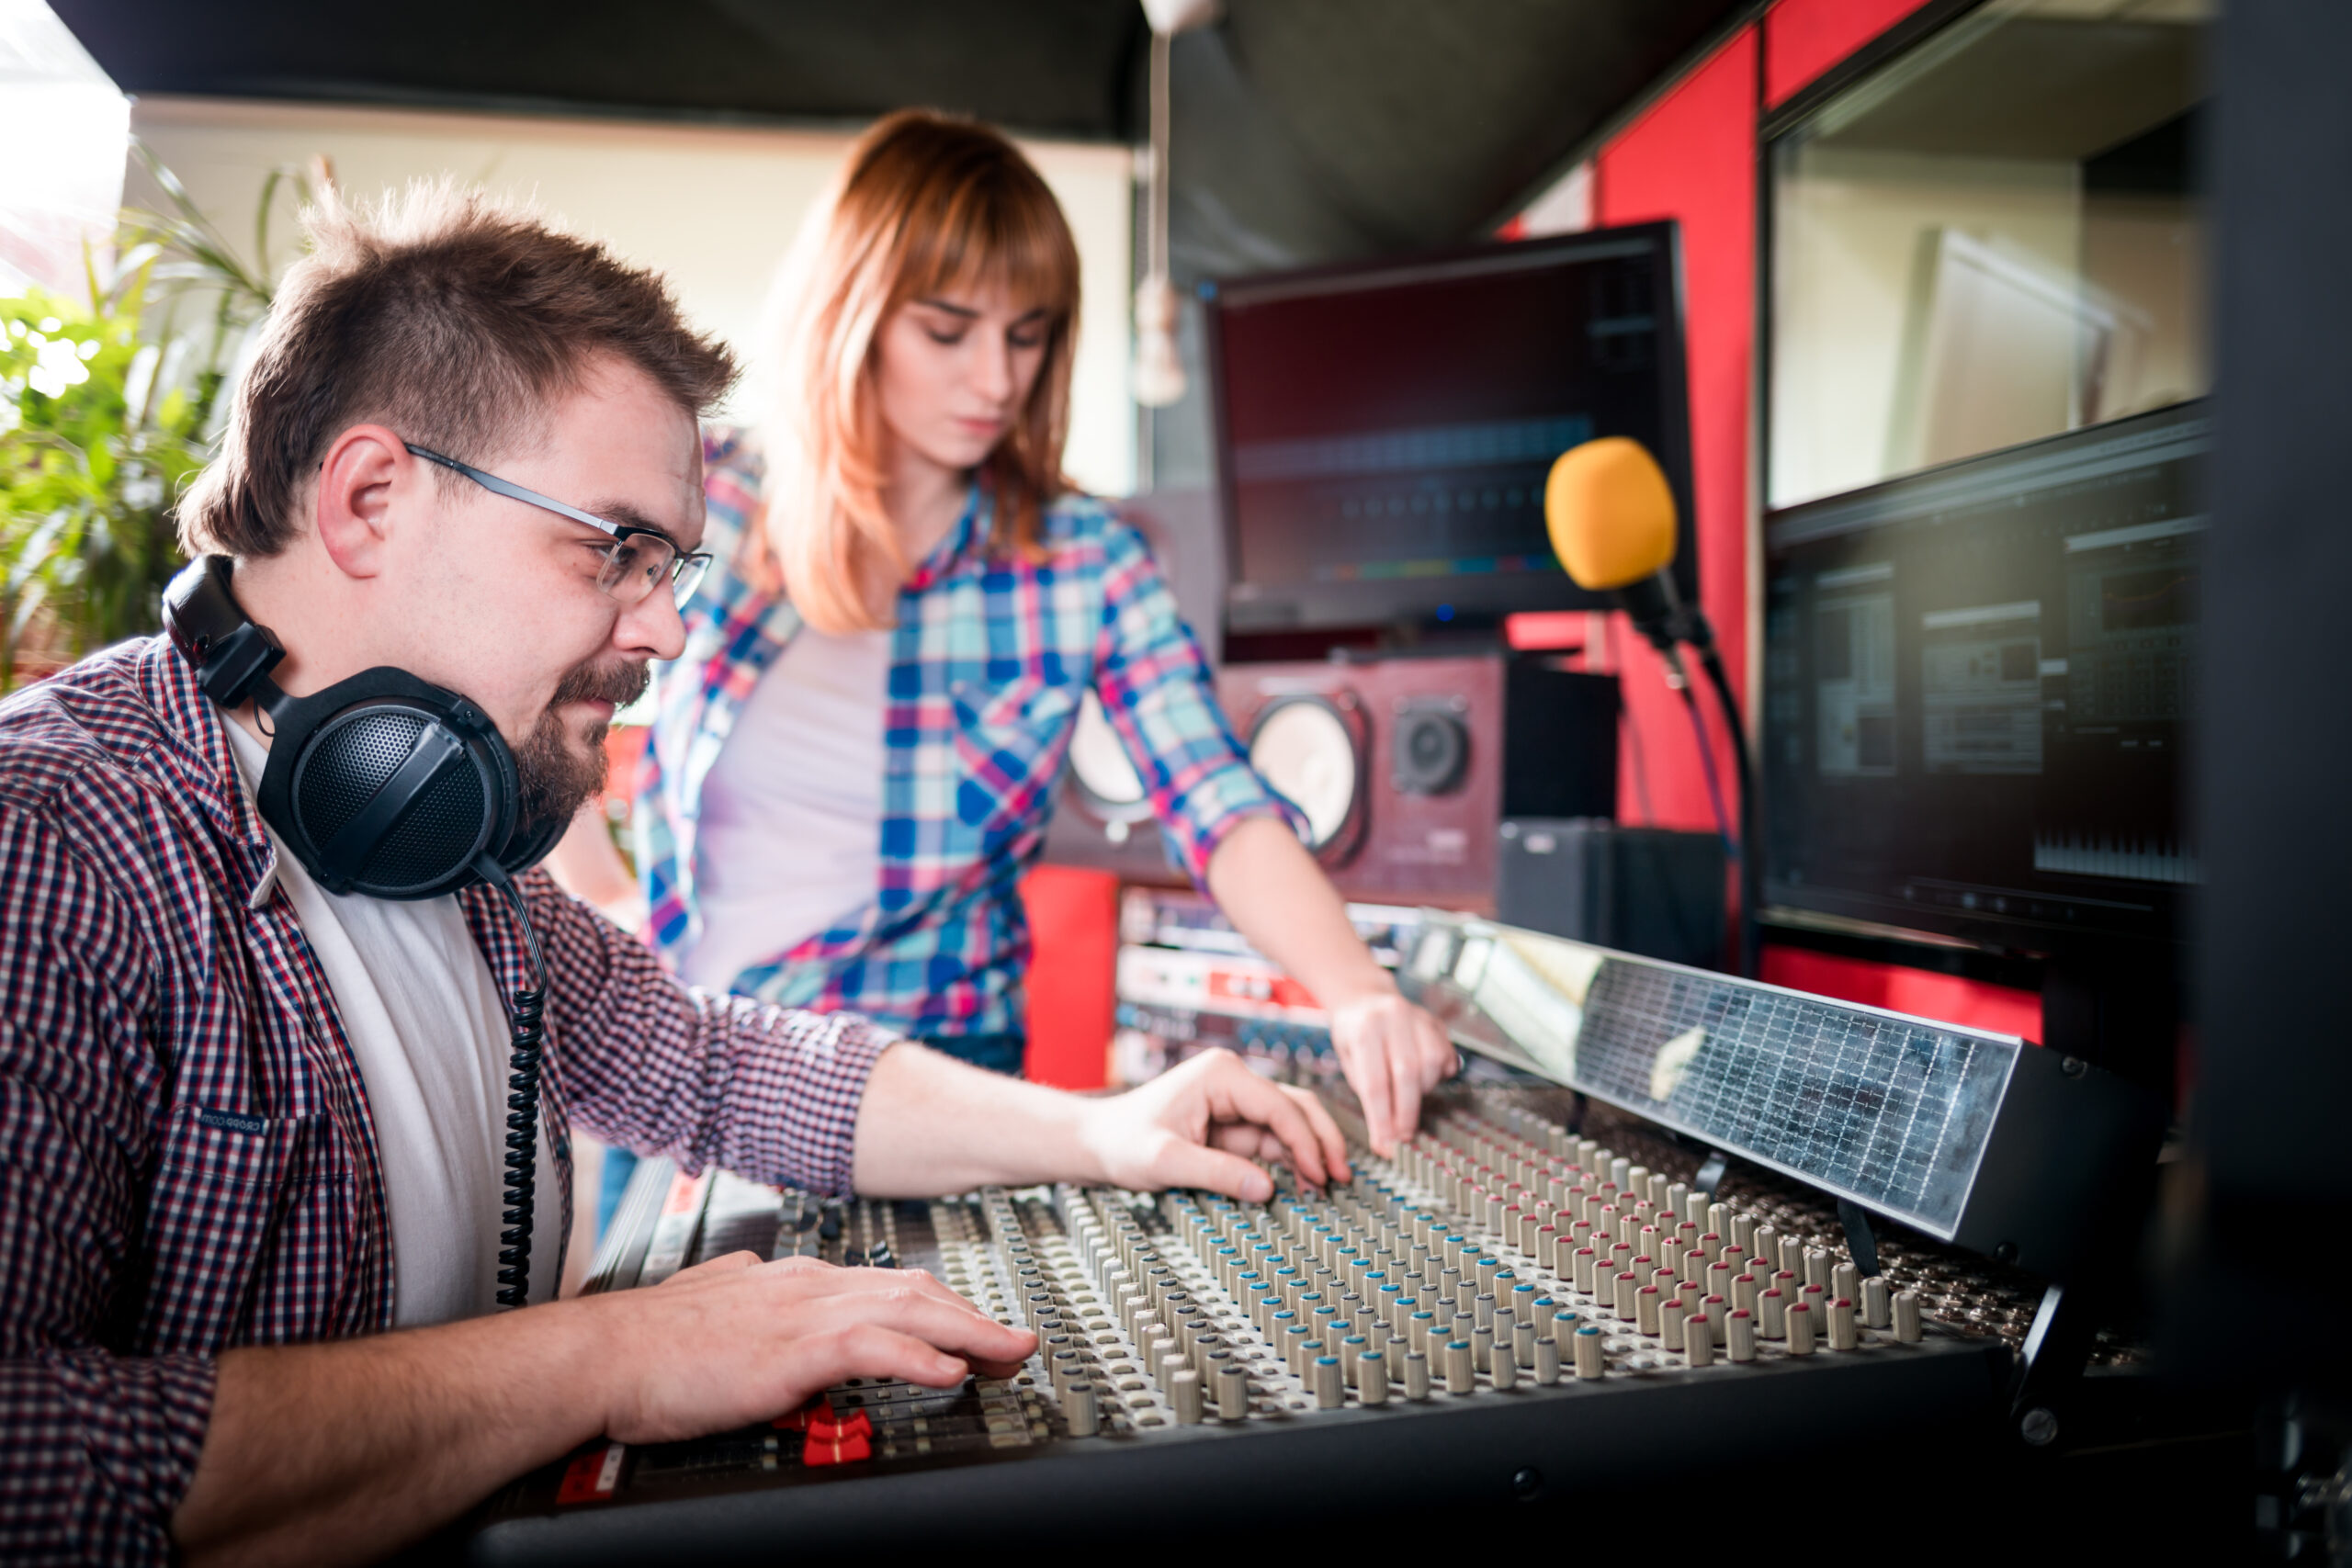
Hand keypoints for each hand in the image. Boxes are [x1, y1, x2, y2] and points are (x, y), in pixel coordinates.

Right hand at [589, 1252, 1034, 1442]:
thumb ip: (750, 1303)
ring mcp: (798, 1315)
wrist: (598, 1358)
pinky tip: (951, 1371)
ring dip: (969, 1332)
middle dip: (975, 1316)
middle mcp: (805, 1286)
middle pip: (913, 1290)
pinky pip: (869, 1345)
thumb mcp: (714, 1309)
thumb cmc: (644, 1347)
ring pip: (906, 1309)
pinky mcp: (786, 1350)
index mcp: (790, 1280)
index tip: (978, 1328)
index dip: (943, 1305)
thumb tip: (764, 1303)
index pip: (886, 1284)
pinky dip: (918, 1355)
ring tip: (1009, 1355)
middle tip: (1019, 1343)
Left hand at [1078, 1047, 1351, 1200]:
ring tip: (1327, 1185)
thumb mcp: (1165, 1161)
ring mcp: (1235, 1101)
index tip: (1320, 1175)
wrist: (1096, 1144)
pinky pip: (1271, 1139)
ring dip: (1309, 1151)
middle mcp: (1233, 1080)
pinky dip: (1290, 1159)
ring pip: (1289, 1122)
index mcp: (1221, 1074)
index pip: (1279, 1106)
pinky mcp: (1232, 1122)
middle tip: (1340, 1177)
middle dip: (1320, 1140)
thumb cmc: (1122, 1144)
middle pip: (1295, 1106)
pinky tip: (1303, 1182)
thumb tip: (1267, 1189)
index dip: (1305, 1142)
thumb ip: (1217, 1173)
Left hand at [1325, 984, 1456, 1157]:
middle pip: (1407, 1074)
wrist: (1365, 996)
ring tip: (1407, 1096)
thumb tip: (1387, 1133)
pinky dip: (1440, 1074)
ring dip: (1422, 1091)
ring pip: (1432, 1065)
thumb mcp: (1347, 1058)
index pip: (1375, 1083)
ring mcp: (1418, 1016)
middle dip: (1406, 1113)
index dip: (1382, 1119)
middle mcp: (1393, 1018)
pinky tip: (1426, 1077)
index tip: (1385, 1144)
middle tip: (1403, 1137)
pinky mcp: (1436, 1022)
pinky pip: (1447, 1055)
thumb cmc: (1353, 1033)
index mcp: (1364, 1028)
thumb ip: (1367, 1090)